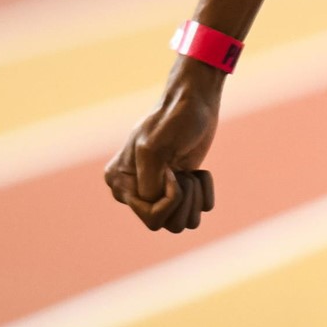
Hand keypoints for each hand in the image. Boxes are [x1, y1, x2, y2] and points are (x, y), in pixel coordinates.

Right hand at [104, 56, 222, 231]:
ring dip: (194, 199)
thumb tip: (154, 205)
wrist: (194, 102)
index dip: (171, 199)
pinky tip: (198, 171)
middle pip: (166, 225)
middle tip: (182, 173)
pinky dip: (205, 192)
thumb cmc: (173, 119)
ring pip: (182, 225)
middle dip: (184, 200)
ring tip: (189, 173)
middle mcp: (135, 192)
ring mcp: (159, 193)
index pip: (151, 217)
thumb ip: (149, 183)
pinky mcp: (181, 191)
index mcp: (121, 183)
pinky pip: (199, 212)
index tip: (173, 172)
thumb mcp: (155, 149)